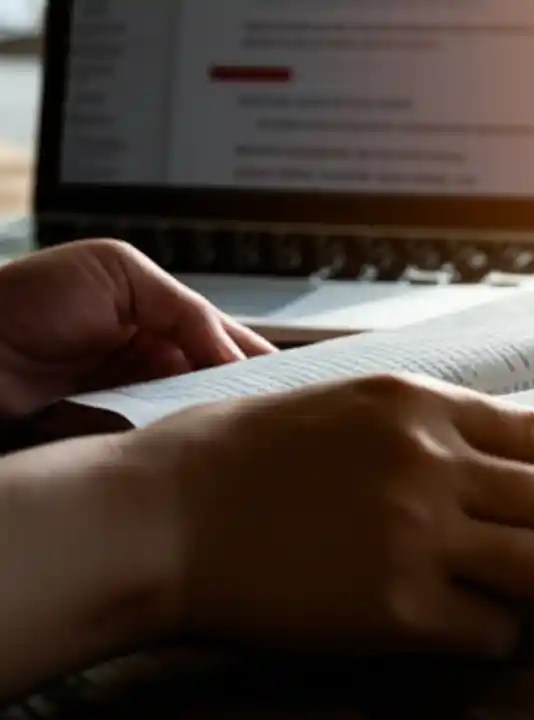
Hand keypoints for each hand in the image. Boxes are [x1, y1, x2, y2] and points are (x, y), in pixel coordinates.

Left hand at [0, 239, 274, 418]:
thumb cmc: (25, 299)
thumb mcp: (118, 272)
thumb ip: (186, 311)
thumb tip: (236, 360)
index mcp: (157, 319)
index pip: (226, 341)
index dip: (260, 360)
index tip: (300, 381)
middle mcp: (148, 363)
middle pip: (217, 384)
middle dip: (244, 395)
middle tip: (279, 413)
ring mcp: (128, 404)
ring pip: (190, 416)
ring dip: (211, 420)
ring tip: (244, 430)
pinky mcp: (103, 441)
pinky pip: (152, 443)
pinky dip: (172, 444)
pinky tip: (193, 446)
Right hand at [126, 374, 533, 656]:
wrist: (165, 511)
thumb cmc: (247, 456)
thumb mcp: (353, 407)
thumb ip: (438, 430)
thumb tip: (510, 468)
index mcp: (427, 407)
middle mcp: (435, 465)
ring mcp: (419, 536)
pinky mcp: (394, 607)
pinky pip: (482, 628)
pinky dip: (508, 635)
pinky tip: (517, 639)